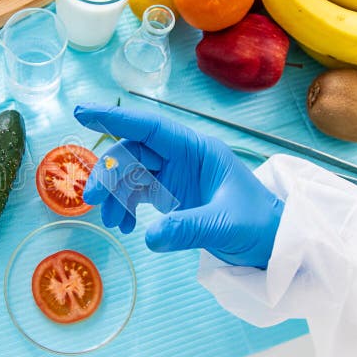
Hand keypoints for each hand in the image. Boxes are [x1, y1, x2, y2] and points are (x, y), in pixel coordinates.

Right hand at [74, 103, 282, 268]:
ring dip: (115, 195)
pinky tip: (127, 227)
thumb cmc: (259, 225)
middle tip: (93, 199)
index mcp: (197, 150)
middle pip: (133, 152)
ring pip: (131, 173)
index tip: (83, 113)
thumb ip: (187, 230)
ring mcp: (174, 175)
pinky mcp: (170, 194)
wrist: (273, 243)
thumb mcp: (226, 226)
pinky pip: (136, 194)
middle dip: (110, 172)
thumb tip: (149, 237)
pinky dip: (126, 208)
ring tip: (113, 222)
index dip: (115, 117)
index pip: (149, 127)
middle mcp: (182, 157)